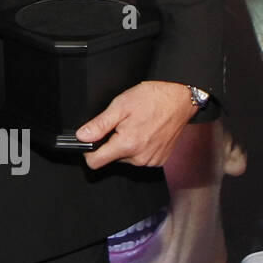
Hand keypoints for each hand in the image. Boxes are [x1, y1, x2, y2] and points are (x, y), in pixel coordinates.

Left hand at [76, 80, 198, 169]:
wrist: (179, 100)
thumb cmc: (152, 99)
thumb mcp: (119, 106)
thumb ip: (99, 125)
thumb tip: (82, 136)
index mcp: (127, 145)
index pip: (95, 162)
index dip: (88, 152)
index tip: (90, 140)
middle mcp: (140, 158)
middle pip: (111, 159)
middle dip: (111, 143)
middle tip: (121, 125)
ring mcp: (151, 160)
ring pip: (125, 158)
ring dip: (125, 145)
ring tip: (135, 126)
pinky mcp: (160, 160)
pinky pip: (139, 158)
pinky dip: (138, 147)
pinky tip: (144, 132)